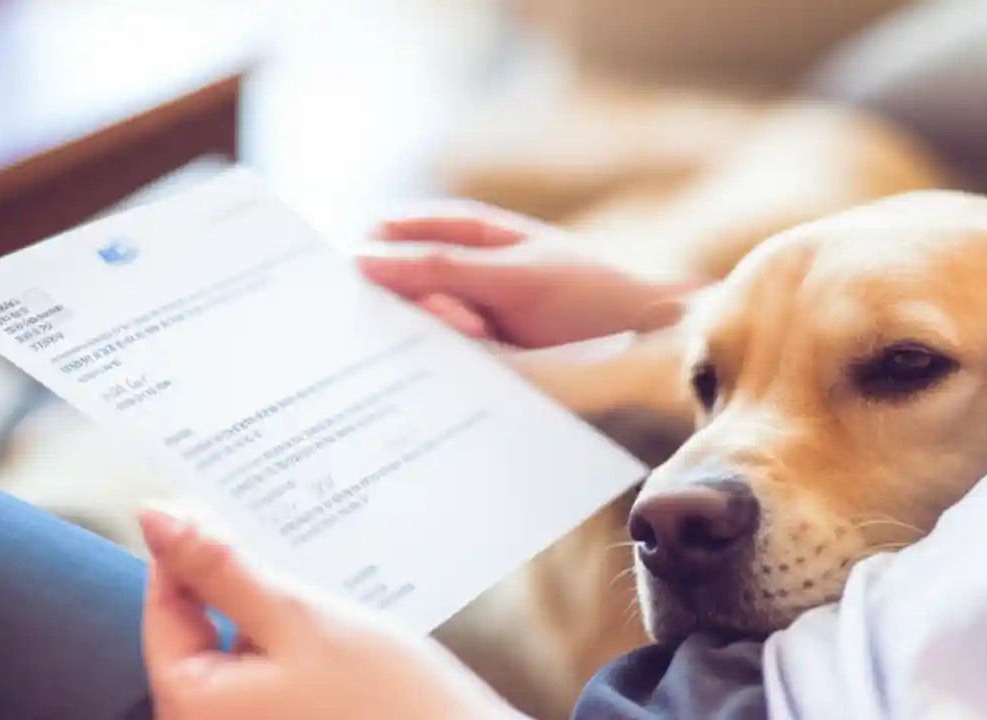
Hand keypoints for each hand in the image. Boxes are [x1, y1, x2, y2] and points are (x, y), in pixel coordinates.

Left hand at [139, 508, 520, 719]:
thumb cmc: (384, 700)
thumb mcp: (296, 617)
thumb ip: (220, 570)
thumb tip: (156, 518)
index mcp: (191, 704)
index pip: (163, 606)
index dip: (190, 548)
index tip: (219, 505)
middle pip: (197, 627)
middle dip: (234, 580)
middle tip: (278, 543)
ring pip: (234, 645)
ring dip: (265, 608)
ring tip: (314, 586)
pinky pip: (262, 671)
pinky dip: (285, 638)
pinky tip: (326, 624)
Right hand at [358, 208, 694, 347]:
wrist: (644, 344)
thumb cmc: (585, 294)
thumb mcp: (511, 275)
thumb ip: (438, 266)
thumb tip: (360, 259)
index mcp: (460, 232)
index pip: (383, 235)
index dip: (359, 257)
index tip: (342, 283)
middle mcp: (454, 272)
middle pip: (391, 285)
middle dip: (400, 304)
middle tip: (448, 317)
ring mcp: (464, 316)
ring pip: (412, 327)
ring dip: (434, 332)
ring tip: (483, 332)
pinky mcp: (475, 357)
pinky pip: (436, 359)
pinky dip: (446, 359)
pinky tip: (476, 354)